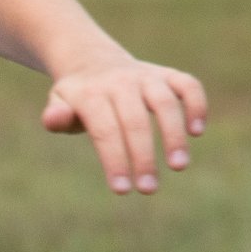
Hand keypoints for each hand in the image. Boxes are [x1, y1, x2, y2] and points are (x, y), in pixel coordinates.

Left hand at [41, 57, 208, 193]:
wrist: (93, 62)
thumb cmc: (78, 98)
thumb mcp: (59, 104)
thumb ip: (57, 116)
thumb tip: (53, 120)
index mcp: (91, 94)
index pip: (105, 131)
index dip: (115, 160)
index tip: (122, 190)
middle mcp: (121, 83)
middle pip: (135, 121)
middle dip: (143, 157)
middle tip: (148, 189)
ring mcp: (147, 77)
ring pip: (165, 103)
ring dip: (174, 135)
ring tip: (178, 167)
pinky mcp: (168, 74)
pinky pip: (188, 85)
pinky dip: (197, 105)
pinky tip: (196, 132)